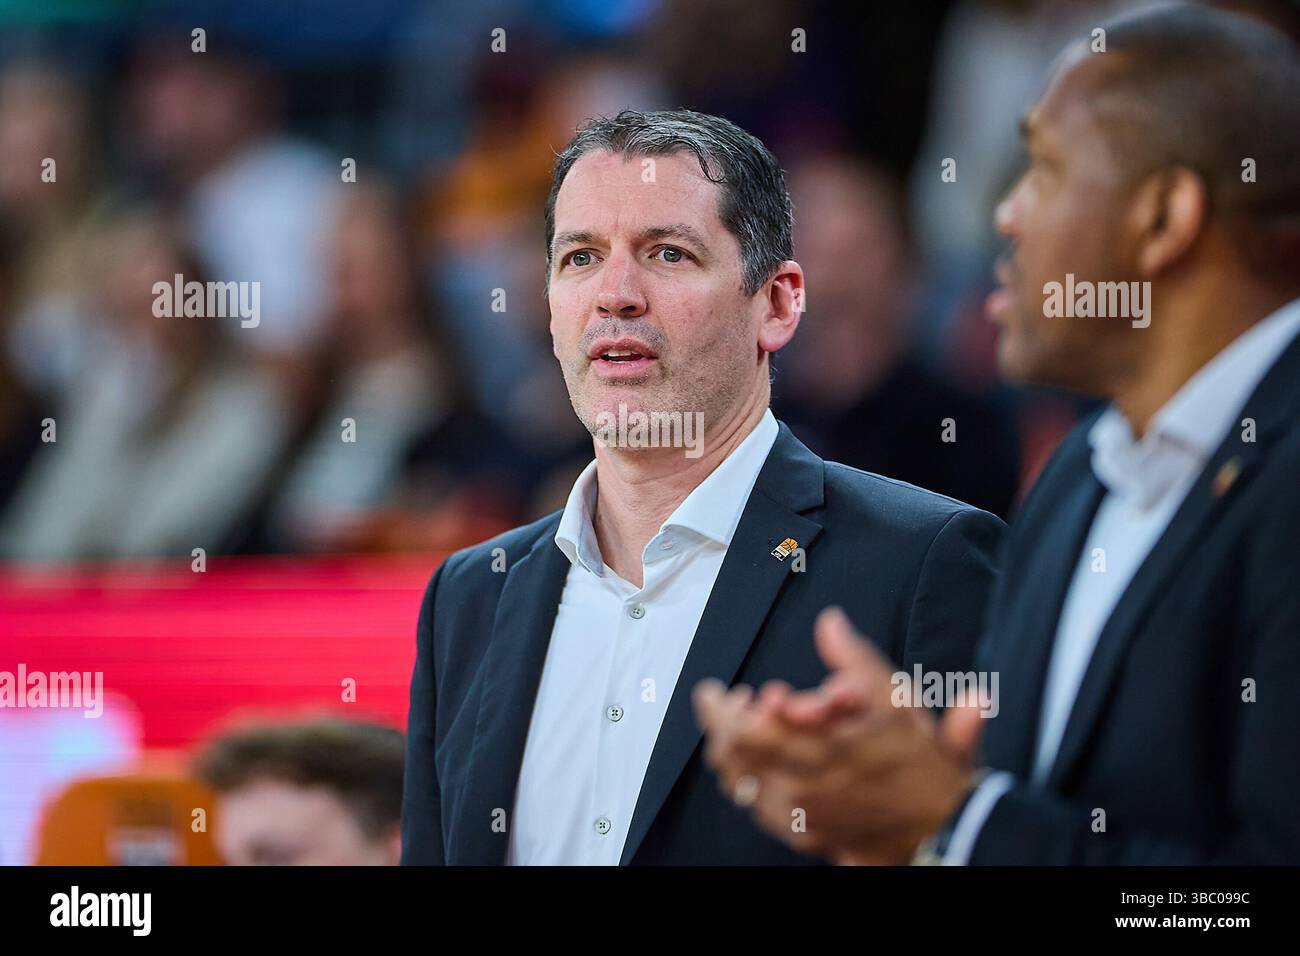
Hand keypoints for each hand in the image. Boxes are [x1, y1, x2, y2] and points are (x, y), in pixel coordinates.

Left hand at [693, 606, 985, 863]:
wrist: (947, 828)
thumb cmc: (925, 765)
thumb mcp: (899, 701)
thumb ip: (857, 661)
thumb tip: (830, 623)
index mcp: (822, 751)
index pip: (743, 732)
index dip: (719, 710)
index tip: (714, 691)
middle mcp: (805, 787)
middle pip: (732, 757)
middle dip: (723, 724)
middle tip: (731, 703)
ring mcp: (802, 816)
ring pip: (740, 784)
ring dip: (734, 752)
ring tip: (748, 727)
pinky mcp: (807, 834)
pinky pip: (760, 809)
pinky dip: (752, 781)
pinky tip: (762, 765)